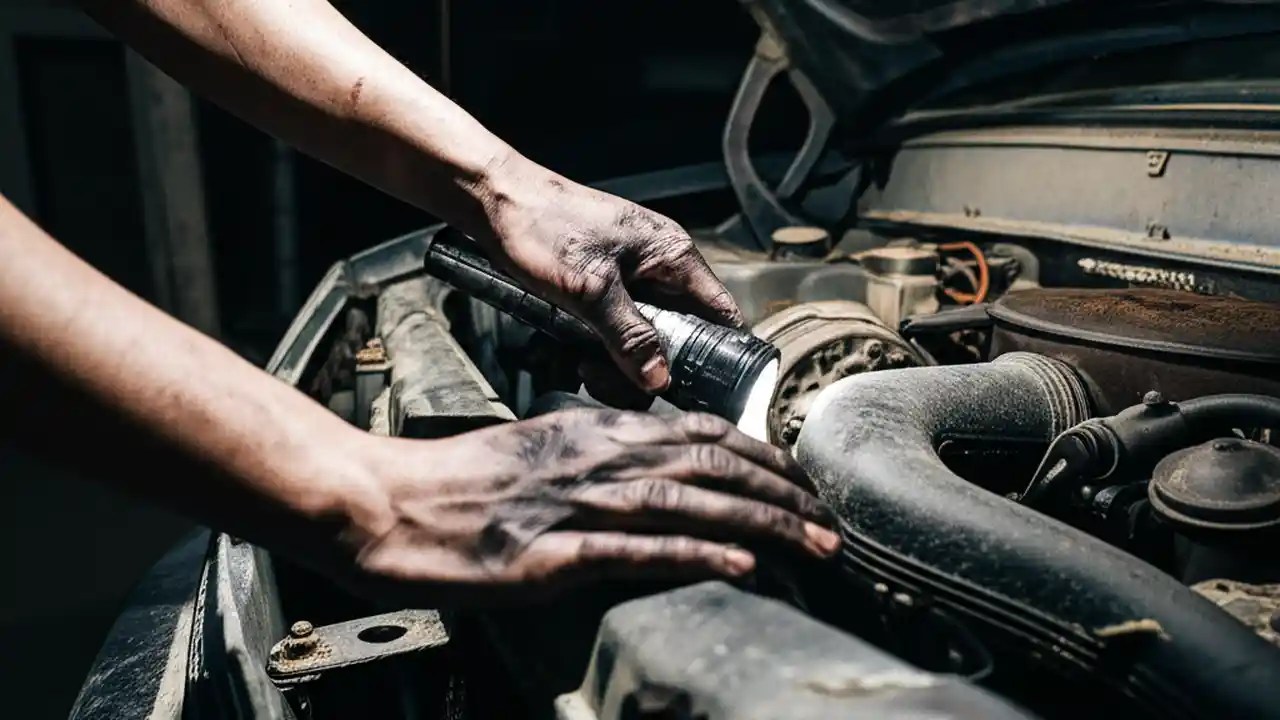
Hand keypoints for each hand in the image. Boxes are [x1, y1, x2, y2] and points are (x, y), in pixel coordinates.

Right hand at [334, 409, 838, 605]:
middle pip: (711, 466)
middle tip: (830, 523)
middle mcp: (595, 458)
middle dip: (781, 493)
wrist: (385, 503)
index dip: (761, 457)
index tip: (799, 483)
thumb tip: (651, 466)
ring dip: (761, 526)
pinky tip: (741, 568)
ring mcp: (575, 505)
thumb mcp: (537, 449)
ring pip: (690, 505)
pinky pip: (637, 553)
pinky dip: (696, 558)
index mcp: (594, 430)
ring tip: (813, 546)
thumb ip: (596, 453)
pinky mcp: (551, 555)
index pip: (700, 433)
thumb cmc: (458, 481)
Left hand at [475, 153, 744, 404]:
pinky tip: (576, 355)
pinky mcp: (604, 289)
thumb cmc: (542, 226)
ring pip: (647, 339)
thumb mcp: (590, 290)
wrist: (493, 201)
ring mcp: (632, 279)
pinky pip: (619, 331)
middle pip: (682, 336)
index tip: (694, 387)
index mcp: (673, 256)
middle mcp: (660, 268)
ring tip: (586, 368)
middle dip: (651, 367)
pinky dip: (602, 349)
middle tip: (615, 381)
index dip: (719, 355)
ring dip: (620, 363)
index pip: (721, 313)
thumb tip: (661, 378)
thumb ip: (629, 336)